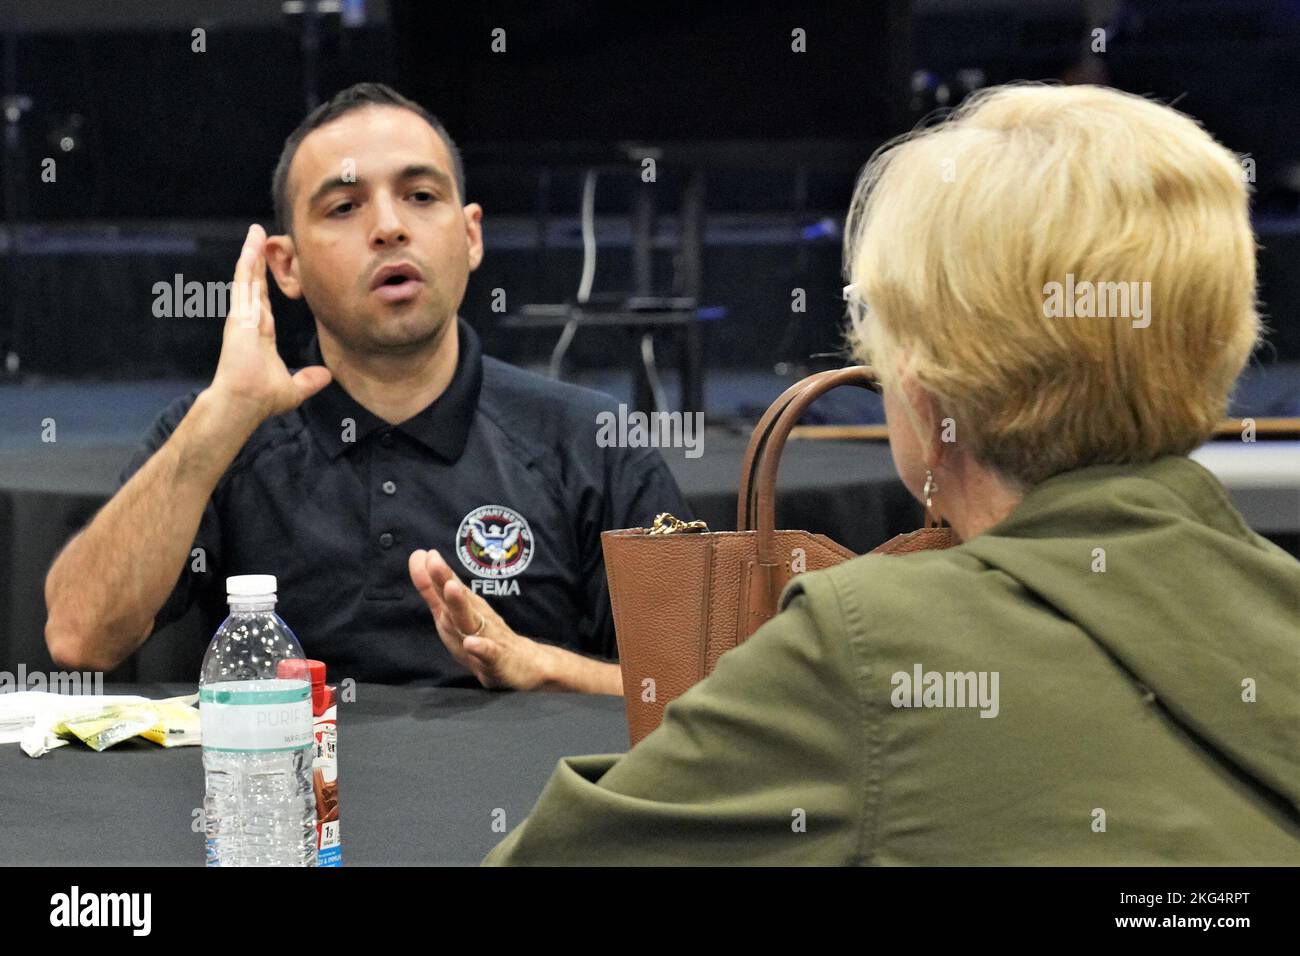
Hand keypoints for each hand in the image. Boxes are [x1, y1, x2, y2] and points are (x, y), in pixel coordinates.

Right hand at [207, 223, 330, 427]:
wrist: (245, 402)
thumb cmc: (262, 398)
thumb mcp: (293, 389)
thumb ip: (308, 380)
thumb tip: (326, 376)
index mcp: (259, 332)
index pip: (262, 300)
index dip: (264, 281)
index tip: (267, 265)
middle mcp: (249, 321)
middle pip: (254, 282)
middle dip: (257, 259)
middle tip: (260, 236)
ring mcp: (242, 316)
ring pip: (248, 277)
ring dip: (251, 253)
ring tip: (256, 231)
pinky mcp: (239, 314)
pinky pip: (244, 282)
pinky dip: (247, 262)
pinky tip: (251, 244)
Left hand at [408, 549, 553, 690]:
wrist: (522, 662)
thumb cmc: (484, 635)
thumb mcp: (454, 613)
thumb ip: (433, 589)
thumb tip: (419, 557)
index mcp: (464, 607)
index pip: (447, 586)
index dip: (433, 572)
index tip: (421, 553)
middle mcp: (476, 617)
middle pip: (458, 597)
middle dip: (445, 579)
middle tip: (434, 561)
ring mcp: (488, 637)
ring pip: (471, 620)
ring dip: (460, 604)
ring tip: (451, 588)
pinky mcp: (498, 659)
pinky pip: (489, 653)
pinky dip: (481, 648)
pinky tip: (471, 643)